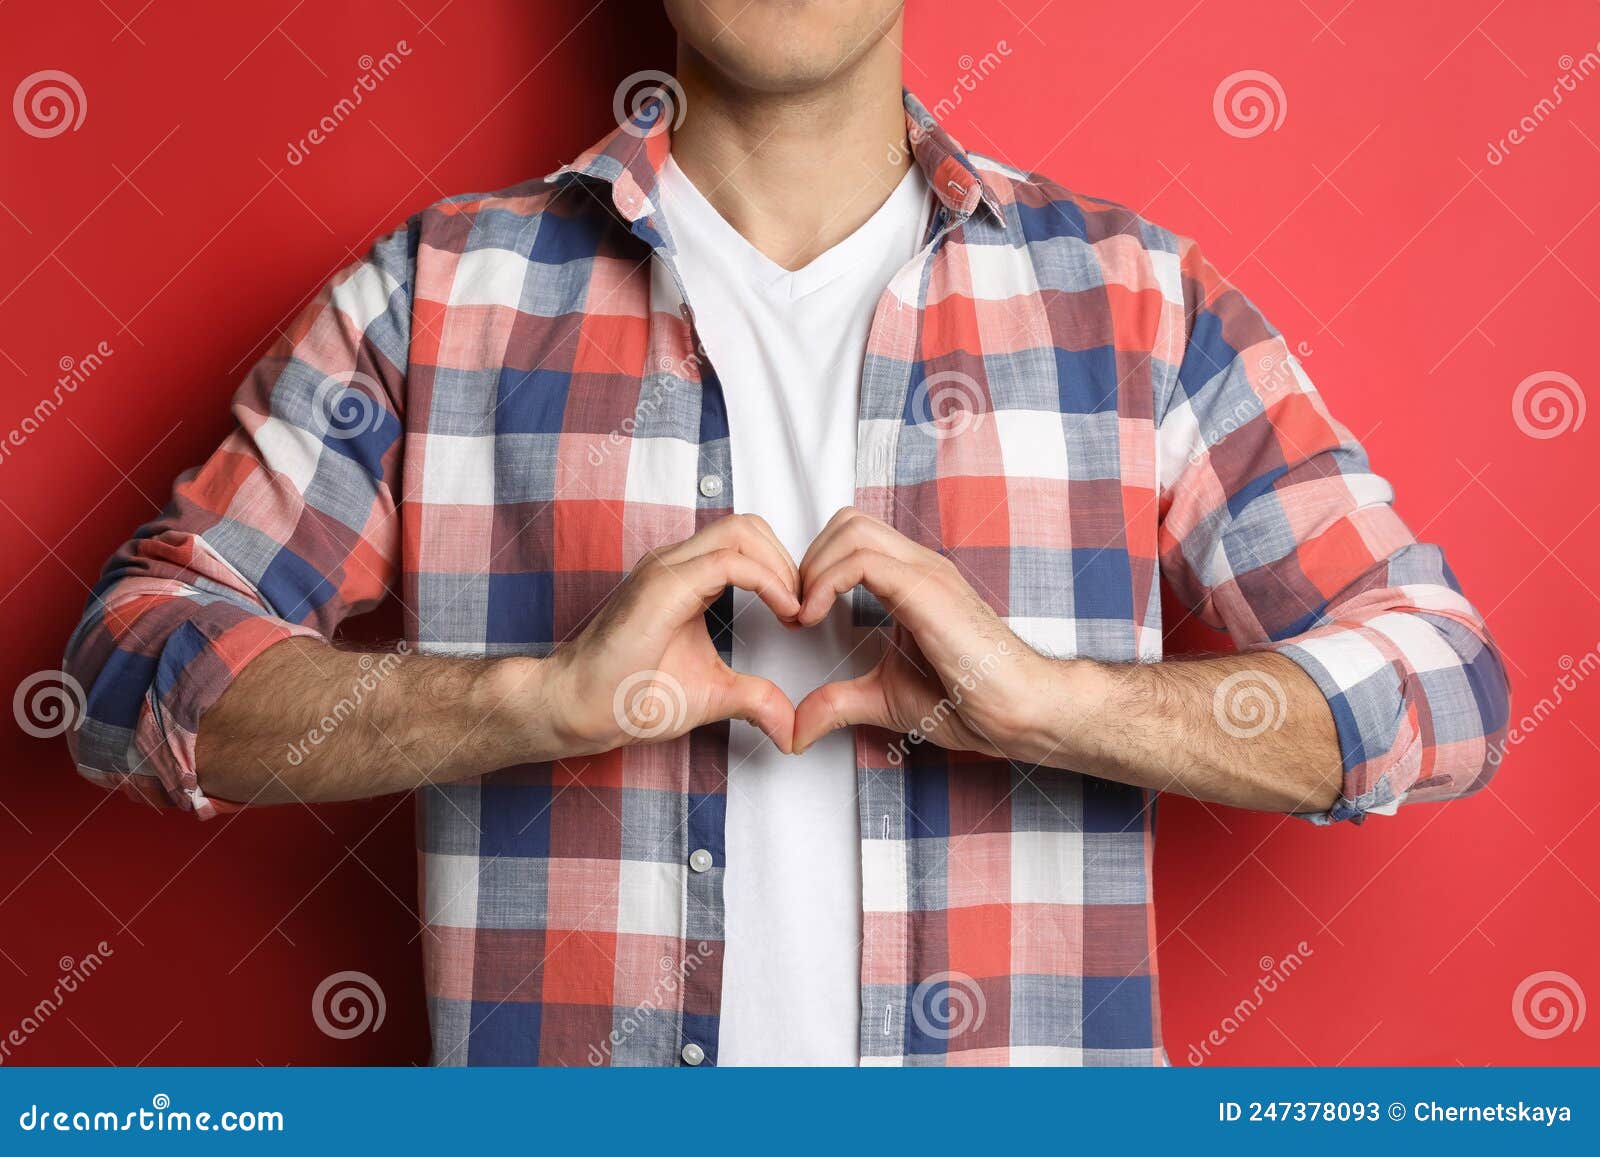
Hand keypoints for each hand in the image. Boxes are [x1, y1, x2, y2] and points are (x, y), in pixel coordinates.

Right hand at [540, 515, 801, 754]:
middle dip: (788, 561)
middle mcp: (675, 563)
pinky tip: (782, 613)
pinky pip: (728, 562)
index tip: (800, 615)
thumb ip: (753, 699)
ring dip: (781, 567)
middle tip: (802, 608)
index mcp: (684, 578)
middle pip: (749, 526)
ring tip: (794, 610)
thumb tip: (789, 727)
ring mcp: (666, 570)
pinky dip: (767, 581)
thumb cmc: (627, 696)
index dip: (783, 570)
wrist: (577, 708)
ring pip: (742, 532)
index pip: (746, 543)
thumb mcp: (711, 694)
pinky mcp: (663, 586)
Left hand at [790, 508, 1057, 757]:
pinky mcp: (928, 592)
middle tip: (798, 611)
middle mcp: (919, 567)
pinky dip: (824, 583)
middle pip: (846, 522)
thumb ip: (839, 703)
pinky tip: (814, 620)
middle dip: (807, 561)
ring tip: (804, 615)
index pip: (851, 539)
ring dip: (812, 568)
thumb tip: (796, 729)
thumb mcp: (885, 700)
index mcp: (912, 582)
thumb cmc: (973, 701)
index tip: (798, 617)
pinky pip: (863, 562)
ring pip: (851, 530)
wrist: (1022, 712)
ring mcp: (926, 574)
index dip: (813, 568)